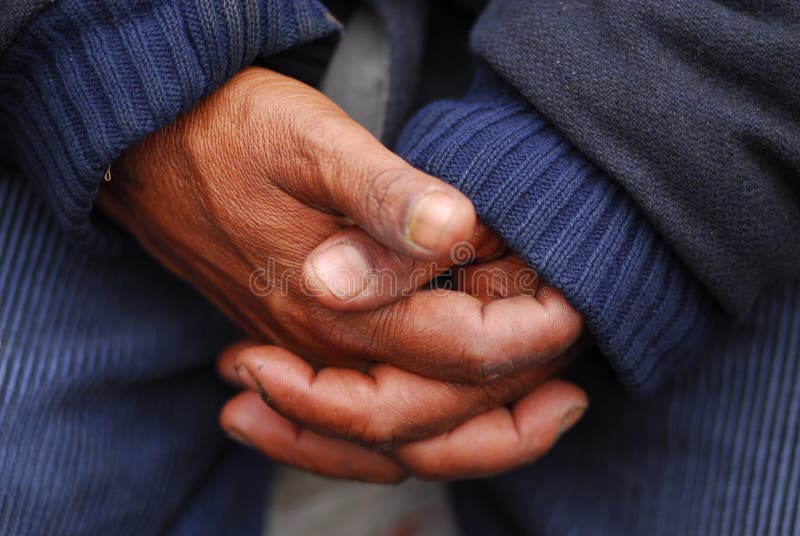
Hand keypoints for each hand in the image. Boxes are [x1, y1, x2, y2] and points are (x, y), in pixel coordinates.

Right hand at [98, 67, 585, 447]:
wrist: (150, 150)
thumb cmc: (231, 135)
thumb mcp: (311, 143)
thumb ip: (384, 196)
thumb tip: (457, 229)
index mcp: (339, 305)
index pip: (462, 348)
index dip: (533, 331)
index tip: (578, 300)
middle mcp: (323, 349)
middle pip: (438, 413)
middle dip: (520, 400)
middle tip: (579, 371)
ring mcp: (306, 358)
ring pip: (399, 439)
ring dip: (477, 438)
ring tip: (543, 416)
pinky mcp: (297, 350)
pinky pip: (352, 434)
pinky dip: (405, 446)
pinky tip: (443, 437)